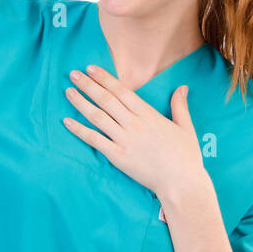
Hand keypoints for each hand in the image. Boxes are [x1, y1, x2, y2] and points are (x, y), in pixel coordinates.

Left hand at [62, 64, 205, 201]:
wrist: (182, 183)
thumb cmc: (186, 157)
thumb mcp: (186, 127)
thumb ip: (180, 106)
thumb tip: (182, 87)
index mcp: (149, 114)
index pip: (122, 91)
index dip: (104, 78)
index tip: (91, 68)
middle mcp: (134, 124)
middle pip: (106, 100)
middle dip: (88, 85)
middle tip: (73, 74)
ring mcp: (124, 140)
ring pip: (97, 117)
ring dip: (81, 103)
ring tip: (68, 91)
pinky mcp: (117, 157)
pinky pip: (94, 140)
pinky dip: (79, 130)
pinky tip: (66, 121)